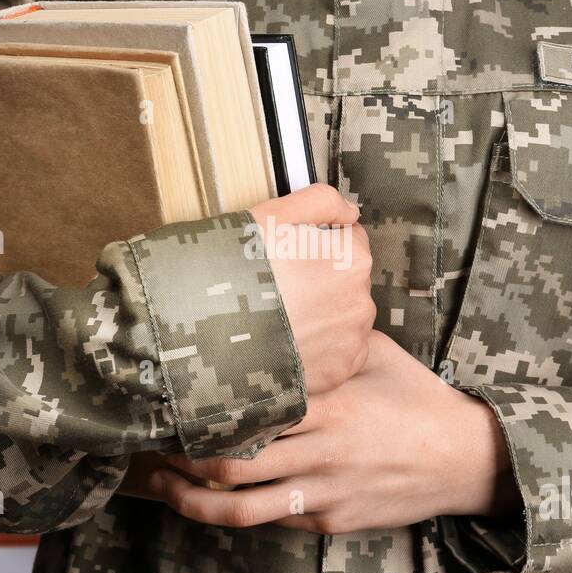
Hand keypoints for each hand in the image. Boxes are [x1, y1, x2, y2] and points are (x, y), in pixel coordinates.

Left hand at [122, 332, 519, 532]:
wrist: (461, 459)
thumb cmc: (414, 397)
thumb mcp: (372, 354)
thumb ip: (325, 341)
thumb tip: (281, 304)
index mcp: (326, 403)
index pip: (246, 409)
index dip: (198, 409)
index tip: (166, 396)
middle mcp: (318, 451)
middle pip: (228, 463)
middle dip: (178, 458)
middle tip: (145, 443)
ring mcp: (320, 491)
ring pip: (239, 507)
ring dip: (190, 499)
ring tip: (158, 486)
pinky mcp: (326, 519)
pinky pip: (269, 520)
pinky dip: (233, 511)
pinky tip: (207, 501)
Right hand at [248, 184, 374, 394]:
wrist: (211, 334)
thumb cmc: (237, 272)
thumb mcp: (273, 216)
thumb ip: (321, 201)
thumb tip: (349, 211)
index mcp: (352, 257)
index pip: (350, 240)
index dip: (319, 242)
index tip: (293, 254)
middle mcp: (361, 299)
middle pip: (347, 281)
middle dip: (322, 280)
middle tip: (280, 287)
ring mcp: (351, 339)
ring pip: (342, 318)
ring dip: (321, 315)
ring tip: (280, 316)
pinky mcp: (338, 371)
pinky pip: (336, 354)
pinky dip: (318, 348)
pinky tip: (288, 340)